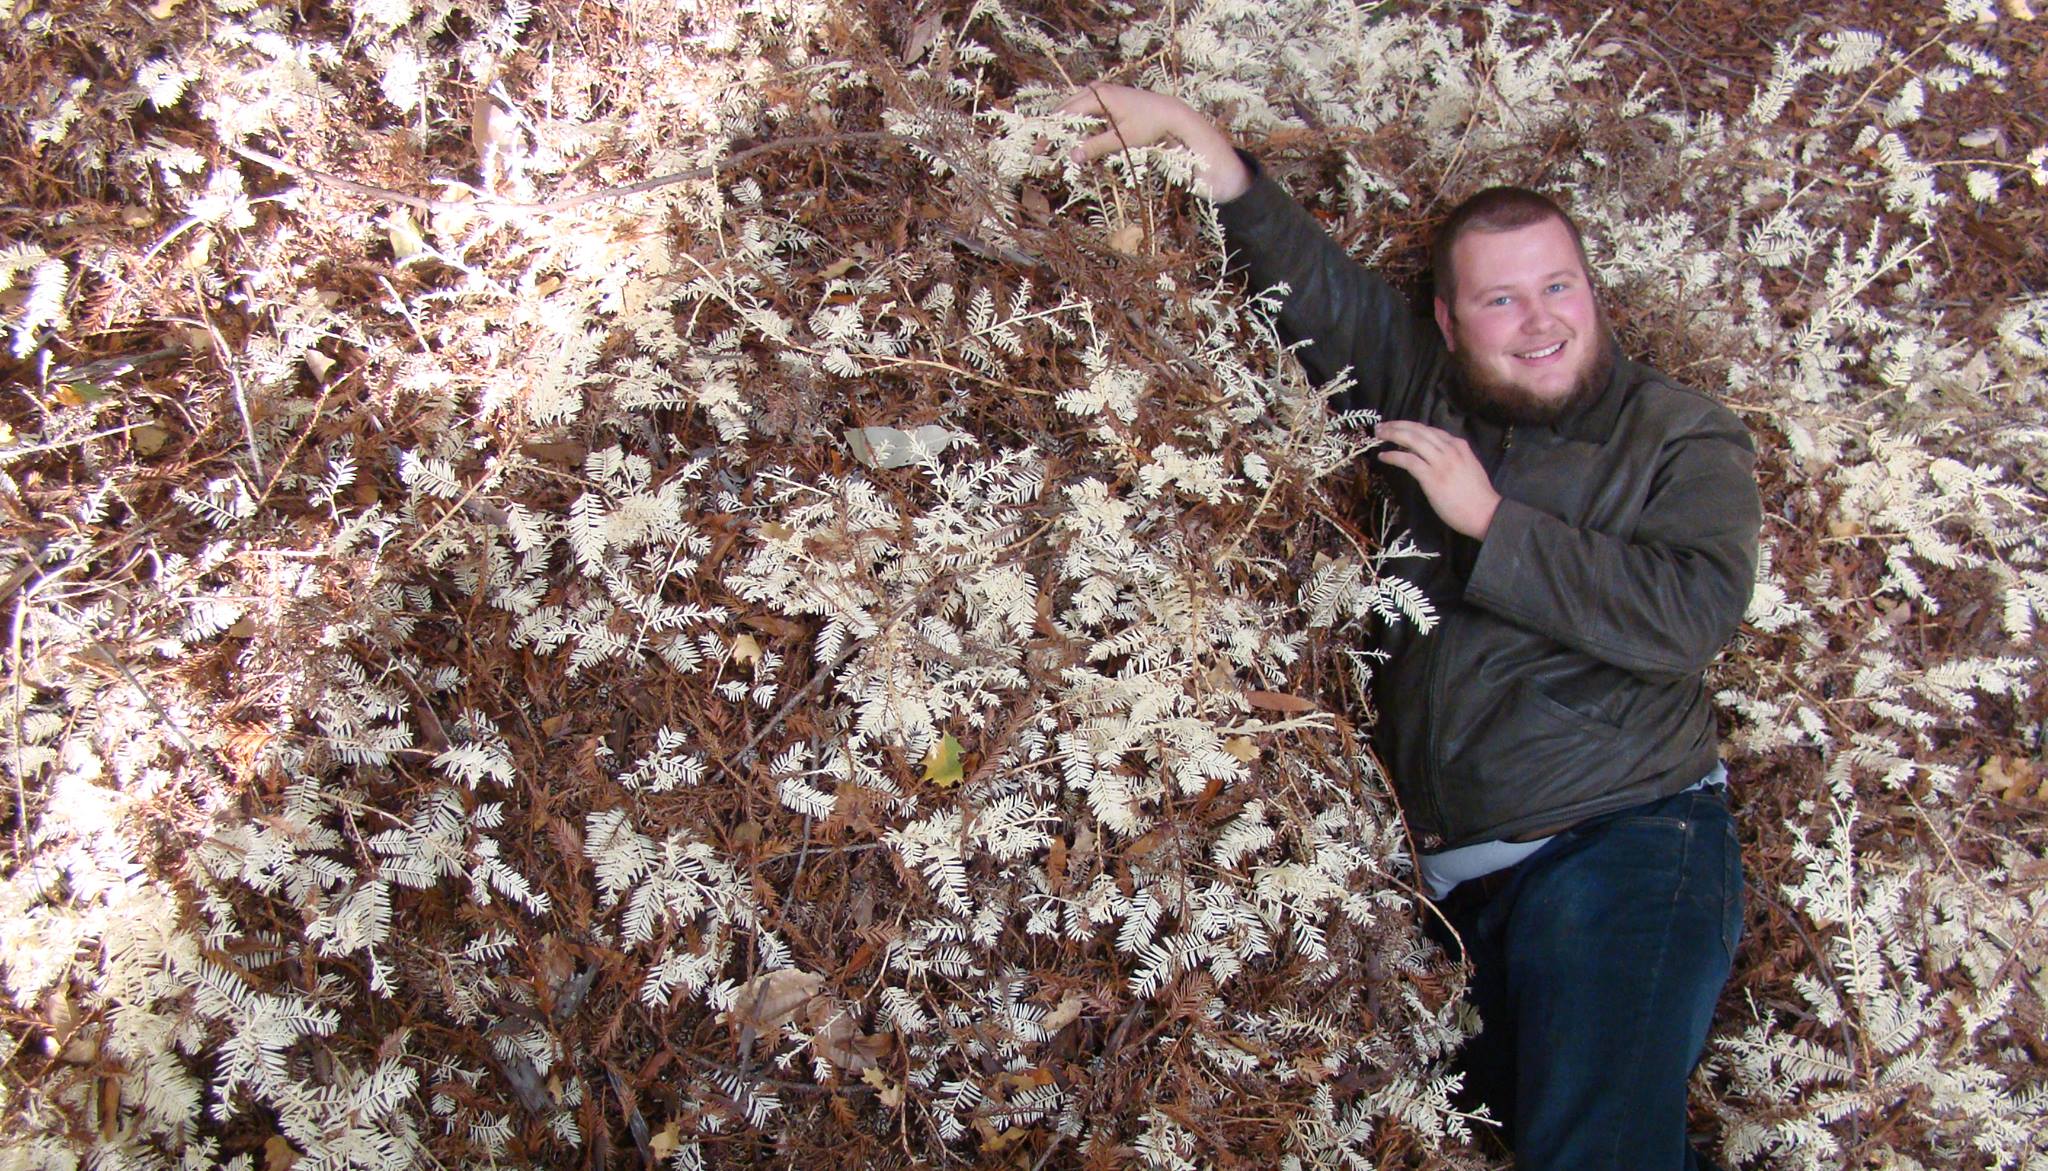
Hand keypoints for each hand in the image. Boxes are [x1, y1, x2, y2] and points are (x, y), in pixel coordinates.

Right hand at [1055, 84, 1250, 201]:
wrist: (1171, 114)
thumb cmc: (1149, 125)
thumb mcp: (1121, 139)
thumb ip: (1094, 147)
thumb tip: (1071, 156)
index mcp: (1097, 96)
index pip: (1065, 115)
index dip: (1050, 133)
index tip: (1039, 149)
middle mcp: (1096, 89)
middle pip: (1065, 110)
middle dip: (1053, 131)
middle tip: (1041, 150)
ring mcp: (1101, 92)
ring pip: (1073, 111)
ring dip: (1065, 129)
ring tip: (1055, 147)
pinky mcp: (1106, 99)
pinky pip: (1085, 111)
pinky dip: (1078, 126)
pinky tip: (1075, 141)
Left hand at [1374, 421, 1501, 539]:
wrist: (1485, 513)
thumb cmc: (1476, 496)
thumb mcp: (1468, 466)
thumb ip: (1453, 457)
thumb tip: (1432, 456)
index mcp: (1459, 445)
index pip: (1430, 430)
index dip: (1411, 426)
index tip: (1398, 427)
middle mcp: (1450, 449)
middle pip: (1418, 430)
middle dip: (1397, 425)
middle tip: (1381, 425)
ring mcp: (1441, 462)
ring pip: (1412, 439)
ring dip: (1392, 434)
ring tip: (1378, 435)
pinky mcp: (1431, 476)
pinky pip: (1408, 460)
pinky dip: (1393, 456)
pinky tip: (1383, 456)